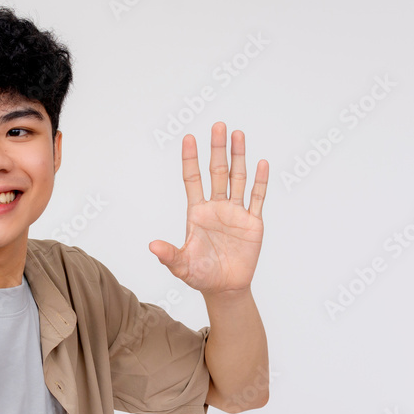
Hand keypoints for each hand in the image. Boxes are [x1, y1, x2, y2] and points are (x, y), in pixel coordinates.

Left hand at [149, 122, 267, 295]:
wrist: (224, 288)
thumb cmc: (200, 275)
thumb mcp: (181, 266)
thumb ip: (168, 255)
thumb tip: (152, 245)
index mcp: (196, 213)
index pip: (192, 180)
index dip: (190, 159)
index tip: (188, 138)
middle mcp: (216, 207)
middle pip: (216, 172)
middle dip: (217, 149)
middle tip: (218, 126)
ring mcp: (235, 213)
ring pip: (237, 179)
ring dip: (238, 157)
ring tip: (238, 134)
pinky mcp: (253, 223)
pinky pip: (257, 198)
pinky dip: (260, 181)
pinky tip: (261, 163)